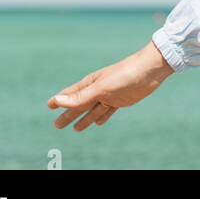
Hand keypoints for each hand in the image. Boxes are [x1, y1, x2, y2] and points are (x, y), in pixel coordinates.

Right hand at [46, 40, 175, 131]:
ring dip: (83, 118)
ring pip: (93, 109)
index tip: (49, 105)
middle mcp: (98, 89)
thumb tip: (58, 101)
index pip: (70, 94)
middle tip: (57, 125)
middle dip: (68, 114)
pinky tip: (98, 123)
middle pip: (79, 105)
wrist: (151, 69)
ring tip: (75, 129)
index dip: (59, 100)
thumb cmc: (125, 74)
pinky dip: (102, 116)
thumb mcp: (101, 88)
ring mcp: (110, 95)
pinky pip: (108, 110)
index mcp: (90, 83)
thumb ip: (81, 97)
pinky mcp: (122, 100)